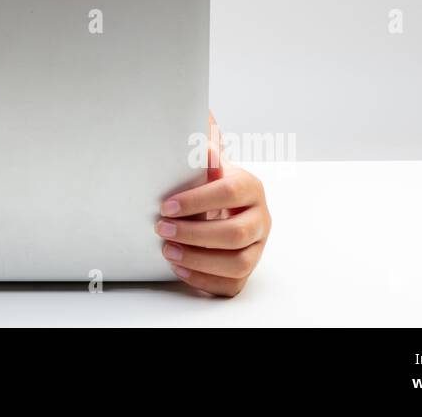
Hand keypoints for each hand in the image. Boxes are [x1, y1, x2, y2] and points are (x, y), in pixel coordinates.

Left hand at [154, 111, 270, 296]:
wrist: (221, 202)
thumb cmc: (207, 181)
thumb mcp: (205, 161)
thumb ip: (202, 146)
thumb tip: (203, 137)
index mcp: (251, 187)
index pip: (228, 193)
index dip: (196, 201)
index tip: (165, 205)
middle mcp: (260, 218)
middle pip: (235, 234)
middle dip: (194, 234)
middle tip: (161, 229)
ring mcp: (258, 247)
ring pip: (238, 263)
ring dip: (199, 260)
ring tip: (167, 250)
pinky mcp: (247, 270)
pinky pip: (232, 284)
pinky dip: (204, 280)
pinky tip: (180, 268)